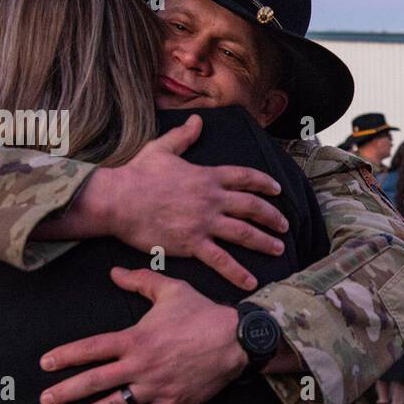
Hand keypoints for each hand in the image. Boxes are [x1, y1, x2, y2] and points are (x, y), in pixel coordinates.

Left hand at [38, 267, 247, 403]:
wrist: (236, 339)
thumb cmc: (203, 313)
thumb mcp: (171, 290)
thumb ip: (139, 280)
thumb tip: (114, 272)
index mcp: (135, 338)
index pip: (92, 348)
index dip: (67, 355)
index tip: (45, 364)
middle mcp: (140, 365)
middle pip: (96, 380)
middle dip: (67, 391)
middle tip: (46, 401)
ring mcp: (156, 387)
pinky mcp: (173, 402)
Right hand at [80, 116, 288, 290]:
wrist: (118, 200)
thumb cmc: (136, 175)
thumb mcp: (161, 149)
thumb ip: (183, 136)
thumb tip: (197, 121)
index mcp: (207, 176)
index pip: (245, 177)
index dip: (264, 183)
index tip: (277, 190)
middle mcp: (211, 199)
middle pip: (252, 206)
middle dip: (272, 216)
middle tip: (284, 225)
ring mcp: (204, 222)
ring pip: (243, 233)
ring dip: (264, 242)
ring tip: (278, 249)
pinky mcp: (192, 243)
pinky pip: (221, 260)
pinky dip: (237, 272)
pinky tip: (251, 282)